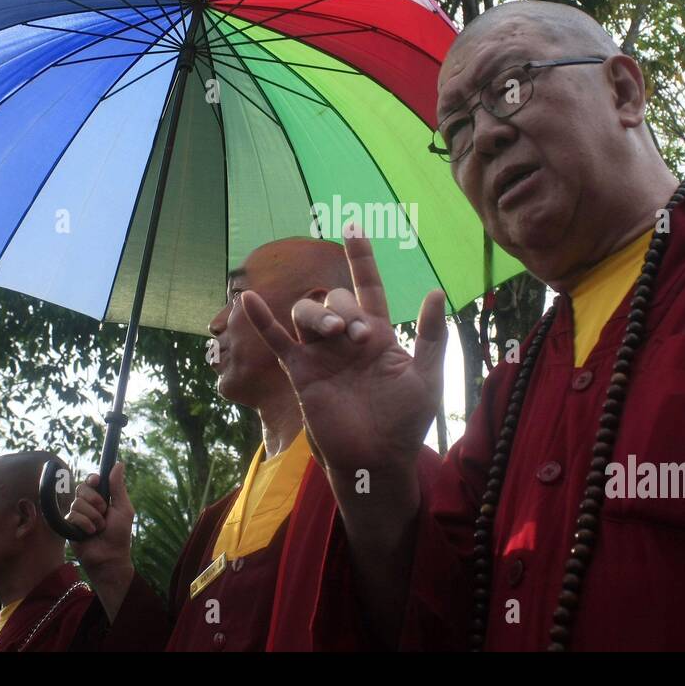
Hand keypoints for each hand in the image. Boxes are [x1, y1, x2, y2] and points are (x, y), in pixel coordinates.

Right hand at [66, 463, 133, 578]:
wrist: (110, 557)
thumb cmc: (119, 534)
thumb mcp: (123, 508)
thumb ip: (118, 487)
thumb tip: (119, 463)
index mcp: (101, 498)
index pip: (91, 481)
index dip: (92, 479)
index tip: (97, 482)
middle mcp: (87, 505)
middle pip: (82, 488)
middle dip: (95, 500)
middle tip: (104, 511)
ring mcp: (77, 515)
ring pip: (77, 503)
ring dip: (93, 516)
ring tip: (99, 528)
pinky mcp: (69, 526)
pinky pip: (73, 516)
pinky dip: (85, 524)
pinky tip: (90, 533)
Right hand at [240, 231, 446, 483]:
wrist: (377, 458)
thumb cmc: (405, 421)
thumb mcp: (427, 377)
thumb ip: (431, 336)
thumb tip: (436, 291)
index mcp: (377, 335)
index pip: (367, 286)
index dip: (360, 258)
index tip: (353, 227)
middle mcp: (346, 339)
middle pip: (334, 298)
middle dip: (344, 306)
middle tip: (357, 335)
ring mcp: (321, 354)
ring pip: (306, 312)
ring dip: (318, 314)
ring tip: (335, 334)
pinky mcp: (301, 372)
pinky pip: (278, 340)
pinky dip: (262, 320)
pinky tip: (248, 299)